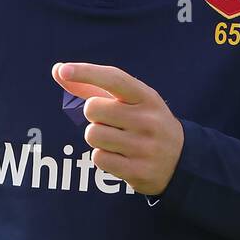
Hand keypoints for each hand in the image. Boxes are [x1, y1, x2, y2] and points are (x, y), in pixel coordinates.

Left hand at [51, 62, 184, 196]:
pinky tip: (120, 157)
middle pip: (93, 109)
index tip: (64, 69)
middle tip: (111, 122)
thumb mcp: (130, 101)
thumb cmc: (145, 122)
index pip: (113, 78)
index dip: (86, 72)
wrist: (182, 160)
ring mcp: (144, 146)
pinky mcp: (138, 170)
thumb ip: (92, 87)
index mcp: (146, 96)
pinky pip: (98, 158)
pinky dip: (102, 157)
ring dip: (97, 138)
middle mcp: (148, 119)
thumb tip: (58, 70)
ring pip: (92, 135)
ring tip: (117, 141)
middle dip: (94, 116)